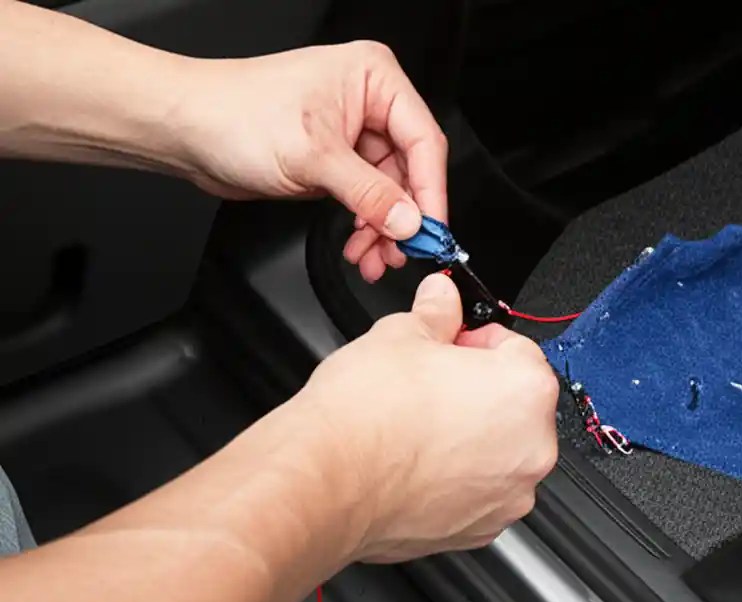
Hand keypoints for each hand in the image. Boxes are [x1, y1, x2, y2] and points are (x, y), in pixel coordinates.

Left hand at [176, 42, 447, 281]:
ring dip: (382, 228)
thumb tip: (409, 221)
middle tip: (401, 252)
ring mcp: (351, 132)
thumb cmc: (232, 114)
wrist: (184, 128)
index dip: (430, 191)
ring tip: (374, 256)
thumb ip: (369, 193)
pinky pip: (365, 198)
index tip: (431, 230)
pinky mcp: (334, 159)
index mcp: (373, 78)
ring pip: (388, 190)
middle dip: (403, 217)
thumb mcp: (313, 157)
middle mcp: (368, 101)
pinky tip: (359, 244)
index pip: (423, 140)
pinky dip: (364, 224)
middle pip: (409, 170)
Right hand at [290, 273, 558, 561]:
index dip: (477, 343)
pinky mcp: (480, 531)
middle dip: (478, 392)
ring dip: (470, 438)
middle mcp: (531, 448)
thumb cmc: (365, 417)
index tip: (451, 347)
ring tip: (418, 429)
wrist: (327, 481)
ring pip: (499, 453)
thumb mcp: (400, 334)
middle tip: (430, 387)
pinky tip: (417, 466)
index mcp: (526, 391)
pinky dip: (457, 480)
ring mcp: (509, 495)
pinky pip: (479, 493)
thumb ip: (436, 312)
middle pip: (515, 405)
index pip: (519, 350)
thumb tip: (442, 297)